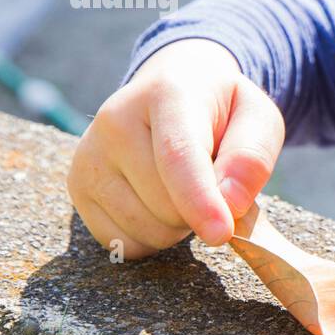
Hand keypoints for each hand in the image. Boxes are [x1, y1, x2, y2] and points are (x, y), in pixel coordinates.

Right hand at [67, 39, 284, 259]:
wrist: (173, 90)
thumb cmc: (222, 111)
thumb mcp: (257, 118)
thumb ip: (252, 157)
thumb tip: (231, 204)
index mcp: (167, 94)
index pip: (177, 155)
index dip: (200, 200)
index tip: (221, 233)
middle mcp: (116, 120)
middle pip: (165, 205)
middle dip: (202, 213)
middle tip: (211, 182)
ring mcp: (89, 154)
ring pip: (145, 230)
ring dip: (178, 227)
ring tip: (183, 189)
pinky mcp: (77, 186)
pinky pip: (122, 244)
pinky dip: (151, 239)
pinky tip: (157, 204)